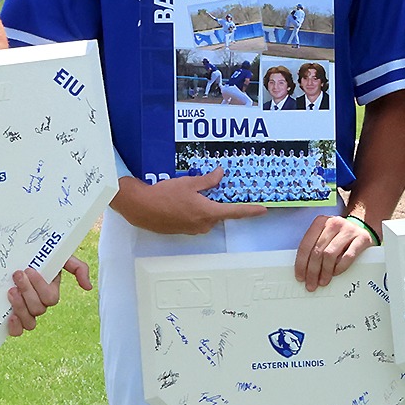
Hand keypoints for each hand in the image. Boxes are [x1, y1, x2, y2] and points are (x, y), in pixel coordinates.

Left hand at [5, 257, 92, 336]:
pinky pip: (17, 331)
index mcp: (50, 291)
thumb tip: (88, 287)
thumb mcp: (60, 257)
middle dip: (27, 291)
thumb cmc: (37, 258)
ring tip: (11, 291)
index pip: (50, 298)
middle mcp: (39, 304)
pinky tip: (10, 316)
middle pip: (39, 309)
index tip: (29, 269)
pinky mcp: (13, 318)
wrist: (17, 257)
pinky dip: (15, 327)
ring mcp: (26, 313)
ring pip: (30, 322)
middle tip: (17, 275)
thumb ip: (78, 267)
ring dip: (20, 307)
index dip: (39, 286)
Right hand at [109, 169, 268, 234]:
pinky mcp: (183, 230)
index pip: (235, 212)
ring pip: (207, 216)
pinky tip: (182, 200)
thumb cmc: (165, 195)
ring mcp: (193, 229)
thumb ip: (208, 180)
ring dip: (203, 205)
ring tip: (189, 192)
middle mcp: (203, 224)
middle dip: (217, 201)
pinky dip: (194, 210)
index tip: (263, 210)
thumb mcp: (189, 183)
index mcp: (208, 212)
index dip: (251, 210)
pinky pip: (195, 219)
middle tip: (209, 189)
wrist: (141, 208)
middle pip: (219, 213)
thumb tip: (220, 174)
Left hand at [294, 214, 376, 291]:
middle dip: (312, 271)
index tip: (300, 276)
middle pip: (317, 251)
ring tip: (323, 281)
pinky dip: (339, 268)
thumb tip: (303, 270)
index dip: (301, 263)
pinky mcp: (362, 238)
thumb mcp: (324, 235)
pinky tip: (335, 273)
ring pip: (330, 254)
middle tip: (311, 284)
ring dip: (325, 271)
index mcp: (320, 221)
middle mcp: (334, 223)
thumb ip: (313, 247)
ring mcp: (349, 230)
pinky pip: (348, 256)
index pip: (306, 245)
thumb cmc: (339, 235)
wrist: (363, 226)